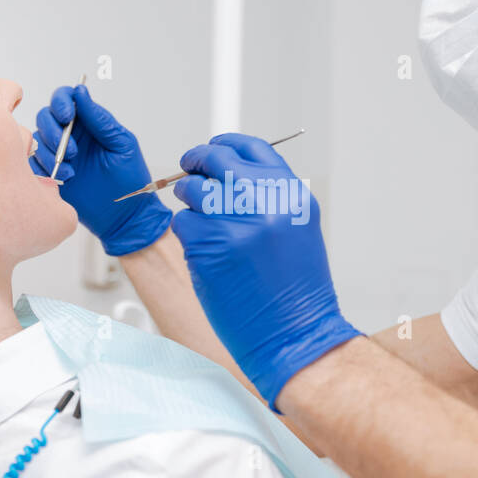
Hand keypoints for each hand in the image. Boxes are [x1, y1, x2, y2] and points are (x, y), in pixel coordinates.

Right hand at [32, 84, 170, 255]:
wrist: (124, 216)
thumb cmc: (129, 180)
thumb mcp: (121, 144)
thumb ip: (100, 119)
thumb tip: (81, 92)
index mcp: (89, 123)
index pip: (66, 98)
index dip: (61, 101)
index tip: (68, 115)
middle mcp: (71, 135)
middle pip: (46, 116)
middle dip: (53, 129)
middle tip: (72, 150)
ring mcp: (58, 155)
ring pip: (37, 139)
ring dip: (51, 151)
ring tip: (72, 169)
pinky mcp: (49, 174)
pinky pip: (33, 162)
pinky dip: (45, 167)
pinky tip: (65, 177)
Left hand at [170, 133, 361, 408]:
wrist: (294, 332)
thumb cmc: (295, 290)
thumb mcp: (295, 228)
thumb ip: (268, 196)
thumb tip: (229, 175)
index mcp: (289, 193)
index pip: (250, 148)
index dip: (224, 145)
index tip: (212, 149)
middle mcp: (264, 200)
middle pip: (215, 159)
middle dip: (195, 163)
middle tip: (187, 173)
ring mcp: (234, 220)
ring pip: (192, 191)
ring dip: (190, 205)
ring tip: (207, 230)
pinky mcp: (208, 244)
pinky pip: (183, 224)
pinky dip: (189, 237)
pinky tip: (209, 256)